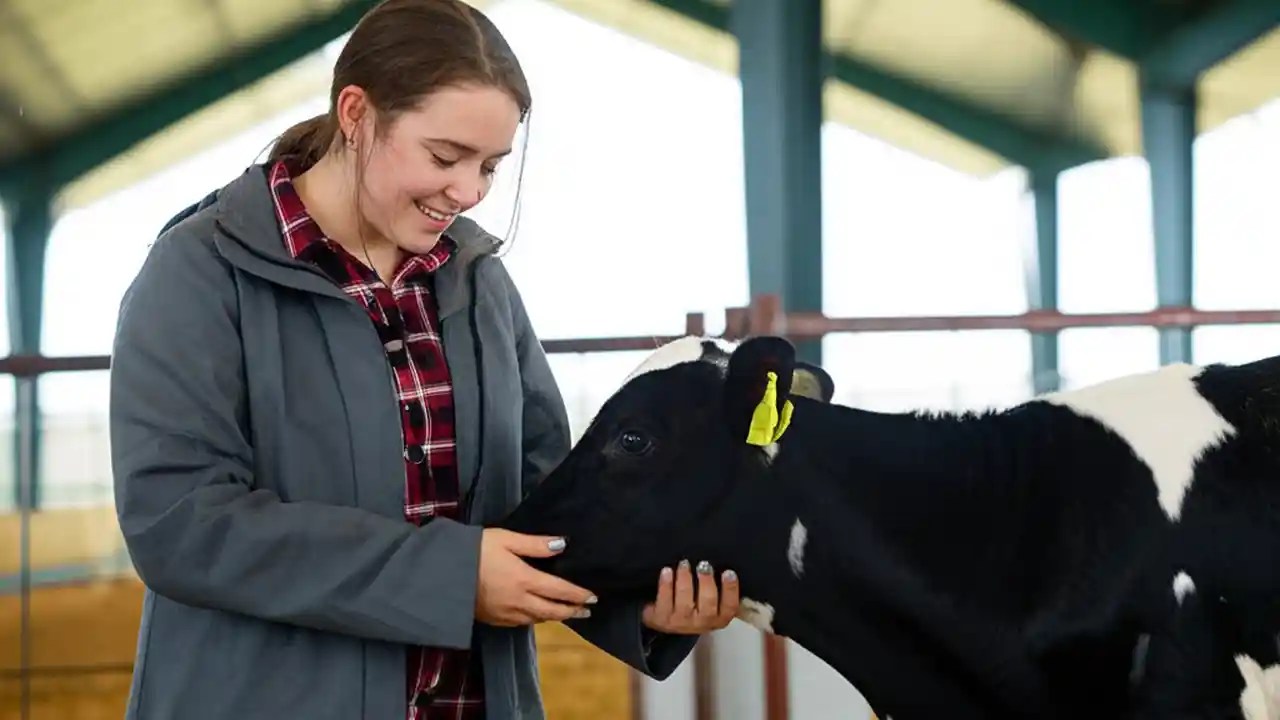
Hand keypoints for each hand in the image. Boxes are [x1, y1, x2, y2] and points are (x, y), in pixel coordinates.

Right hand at [474, 529, 596, 626]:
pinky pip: (522, 623)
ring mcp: (506, 614)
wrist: (441, 575)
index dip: (578, 595)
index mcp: (525, 580)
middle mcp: (519, 601)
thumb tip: (562, 544)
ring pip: (539, 619)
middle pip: (553, 611)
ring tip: (566, 613)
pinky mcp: (495, 620)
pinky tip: (538, 614)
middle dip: (573, 611)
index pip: (560, 591)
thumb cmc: (474, 551)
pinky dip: (536, 619)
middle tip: (587, 611)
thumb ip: (535, 544)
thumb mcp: (505, 539)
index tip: (593, 597)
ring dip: (556, 616)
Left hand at [642, 559, 738, 633]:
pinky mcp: (661, 619)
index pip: (729, 607)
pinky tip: (667, 571)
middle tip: (703, 565)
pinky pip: (664, 602)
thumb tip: (732, 572)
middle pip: (708, 604)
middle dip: (706, 583)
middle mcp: (700, 624)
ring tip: (684, 564)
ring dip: (685, 580)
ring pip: (685, 603)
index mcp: (718, 618)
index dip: (730, 590)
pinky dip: (666, 585)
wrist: (664, 619)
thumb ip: (725, 593)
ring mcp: (680, 623)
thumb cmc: (693, 606)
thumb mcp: (712, 603)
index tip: (728, 572)